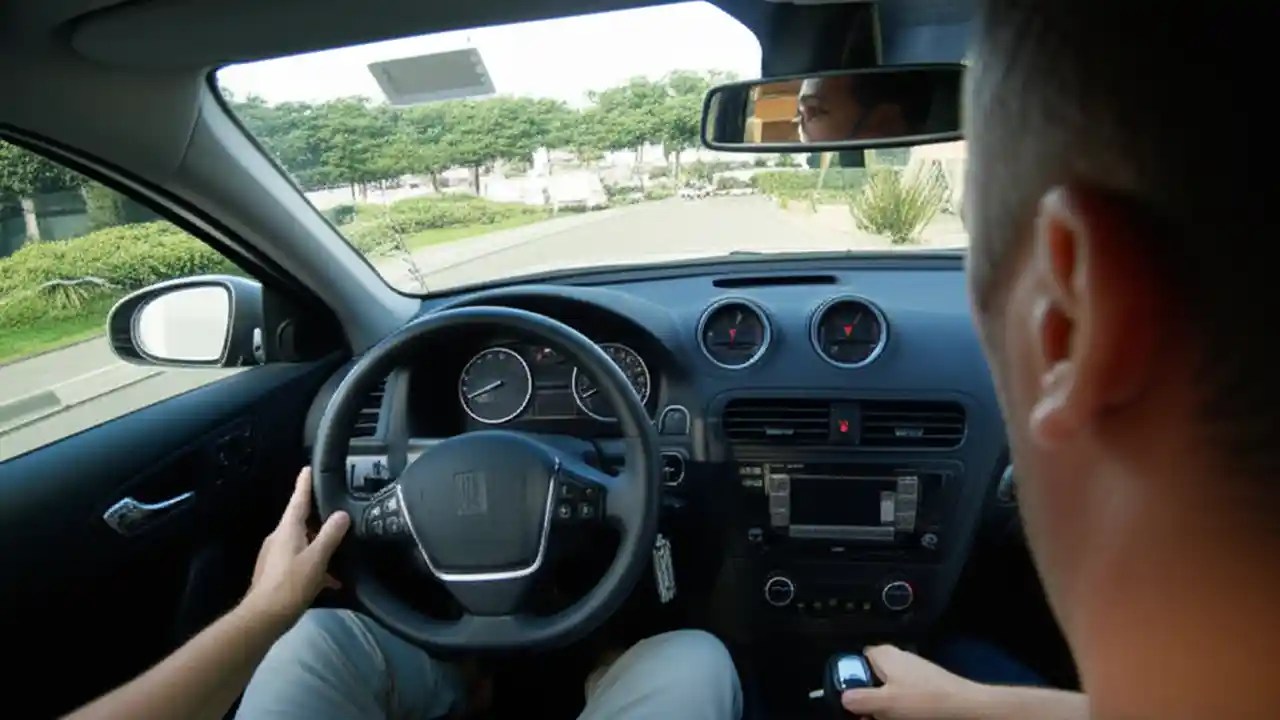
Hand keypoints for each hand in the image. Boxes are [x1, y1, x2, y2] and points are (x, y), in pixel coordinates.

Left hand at [242, 467, 349, 625]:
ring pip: (302, 542)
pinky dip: (315, 565)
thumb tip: (342, 514)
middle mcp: (279, 538)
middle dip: (319, 518)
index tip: (308, 468)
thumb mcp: (317, 559)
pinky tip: (331, 581)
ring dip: (320, 546)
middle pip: (301, 521)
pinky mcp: (277, 572)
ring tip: (341, 553)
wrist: (263, 617)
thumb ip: (330, 535)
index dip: (304, 484)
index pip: (298, 500)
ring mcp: (276, 556)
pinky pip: (299, 560)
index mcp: (287, 529)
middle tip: (338, 513)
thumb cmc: (291, 584)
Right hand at [841, 644, 982, 719]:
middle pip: (872, 677)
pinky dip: (900, 707)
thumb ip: (859, 699)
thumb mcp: (885, 703)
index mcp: (883, 655)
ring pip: (888, 688)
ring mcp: (913, 671)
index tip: (850, 698)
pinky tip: (904, 717)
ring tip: (886, 718)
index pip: (856, 659)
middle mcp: (897, 658)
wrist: (965, 708)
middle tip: (868, 715)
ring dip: (884, 706)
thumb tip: (844, 699)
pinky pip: (904, 694)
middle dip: (867, 697)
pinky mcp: (925, 684)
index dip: (850, 678)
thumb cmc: (922, 701)